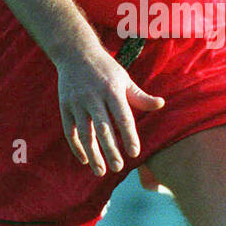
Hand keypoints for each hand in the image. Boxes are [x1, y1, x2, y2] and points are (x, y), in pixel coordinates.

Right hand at [56, 49, 164, 175]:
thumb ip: (140, 96)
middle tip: (118, 168)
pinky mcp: (64, 106)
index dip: (129, 135)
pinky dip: (76, 147)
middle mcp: (93, 97)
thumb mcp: (124, 79)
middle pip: (102, 128)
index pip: (122, 117)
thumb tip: (161, 104)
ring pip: (84, 133)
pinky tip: (85, 160)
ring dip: (93, 154)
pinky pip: (70, 131)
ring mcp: (77, 102)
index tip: (135, 153)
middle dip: (110, 150)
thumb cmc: (105, 69)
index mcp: (111, 90)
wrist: (75, 53)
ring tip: (101, 171)